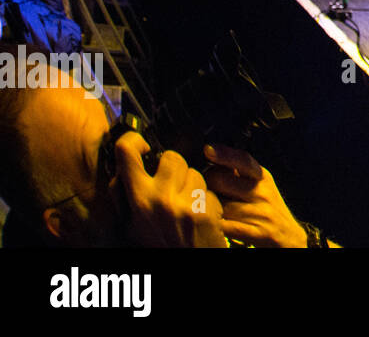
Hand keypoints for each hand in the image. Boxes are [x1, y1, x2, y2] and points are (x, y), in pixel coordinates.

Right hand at [115, 131, 227, 247]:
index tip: (144, 144)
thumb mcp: (134, 222)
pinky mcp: (201, 210)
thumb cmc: (162, 244)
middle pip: (172, 157)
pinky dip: (209, 202)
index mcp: (135, 199)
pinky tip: (202, 218)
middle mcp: (155, 200)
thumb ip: (127, 194)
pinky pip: (209, 190)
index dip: (133, 140)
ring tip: (188, 207)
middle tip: (176, 188)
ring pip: (196, 172)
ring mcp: (179, 205)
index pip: (126, 154)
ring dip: (196, 186)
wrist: (186, 263)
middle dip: (178, 168)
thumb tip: (124, 164)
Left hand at [203, 143, 308, 247]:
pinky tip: (214, 226)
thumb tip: (212, 159)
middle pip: (223, 181)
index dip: (224, 154)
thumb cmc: (267, 211)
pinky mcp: (259, 232)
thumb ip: (239, 175)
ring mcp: (262, 212)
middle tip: (203, 193)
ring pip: (220, 205)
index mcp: (262, 177)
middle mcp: (263, 192)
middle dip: (206, 186)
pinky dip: (216, 226)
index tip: (208, 149)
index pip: (243, 159)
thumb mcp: (259, 187)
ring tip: (208, 212)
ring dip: (209, 209)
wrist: (289, 238)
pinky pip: (227, 226)